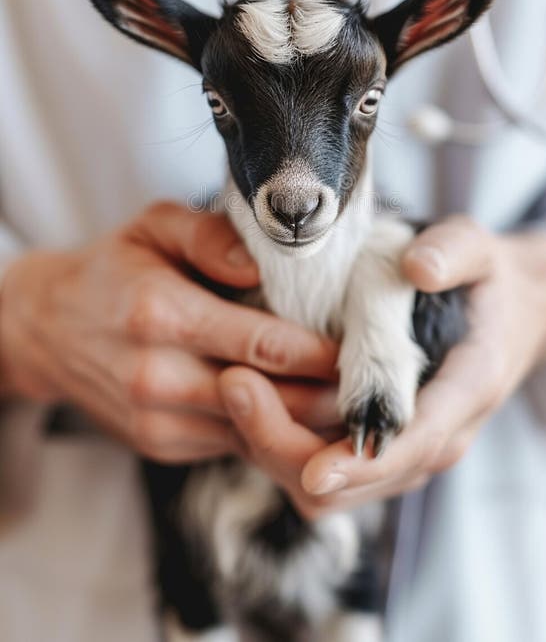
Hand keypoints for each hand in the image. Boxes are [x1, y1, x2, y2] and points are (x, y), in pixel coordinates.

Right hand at [0, 202, 337, 462]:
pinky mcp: (160, 445)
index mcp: (161, 314)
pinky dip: (271, 432)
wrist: (47, 328)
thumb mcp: (154, 225)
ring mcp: (157, 420)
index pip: (264, 344)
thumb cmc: (113, 269)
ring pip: (255, 433)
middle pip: (269, 399)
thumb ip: (210, 235)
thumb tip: (262, 264)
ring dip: (306, 422)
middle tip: (374, 384)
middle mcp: (157, 376)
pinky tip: (301, 411)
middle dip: (328, 396)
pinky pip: (233, 446)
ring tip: (350, 401)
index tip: (363, 350)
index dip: (323, 353)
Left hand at [219, 216, 545, 517]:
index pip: (412, 446)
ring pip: (329, 491)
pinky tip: (252, 398)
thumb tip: (418, 267)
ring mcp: (405, 452)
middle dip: (286, 446)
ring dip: (273, 449)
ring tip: (232, 385)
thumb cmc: (485, 281)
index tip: (313, 469)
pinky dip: (279, 447)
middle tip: (234, 381)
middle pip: (353, 483)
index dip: (361, 465)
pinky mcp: (378, 450)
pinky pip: (320, 475)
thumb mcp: (479, 249)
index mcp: (465, 392)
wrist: (509, 314)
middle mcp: (435, 437)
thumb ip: (453, 252)